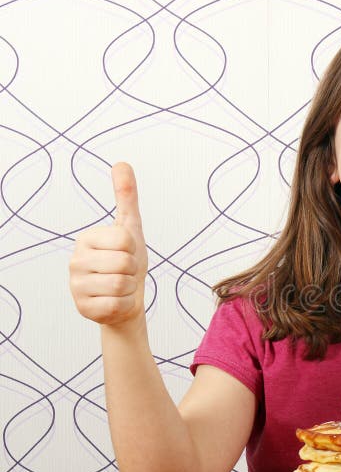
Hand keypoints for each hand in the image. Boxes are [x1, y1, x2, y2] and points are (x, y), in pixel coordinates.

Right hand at [69, 163, 147, 325]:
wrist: (127, 298)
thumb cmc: (128, 261)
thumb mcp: (131, 228)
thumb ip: (126, 196)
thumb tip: (122, 162)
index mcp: (86, 239)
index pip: (125, 240)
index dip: (134, 250)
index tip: (127, 254)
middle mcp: (75, 261)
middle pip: (124, 263)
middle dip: (133, 270)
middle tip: (125, 272)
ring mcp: (75, 286)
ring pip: (121, 285)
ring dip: (130, 288)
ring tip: (121, 286)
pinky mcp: (83, 309)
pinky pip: (118, 305)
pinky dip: (125, 304)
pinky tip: (116, 301)